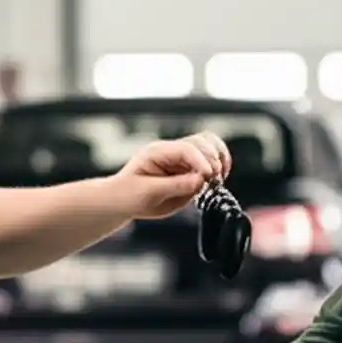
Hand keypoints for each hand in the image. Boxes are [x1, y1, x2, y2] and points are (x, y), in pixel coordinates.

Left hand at [113, 132, 232, 218]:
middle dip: (212, 160)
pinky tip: (218, 178)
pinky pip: (210, 159)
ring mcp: (182, 159)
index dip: (201, 160)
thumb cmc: (128, 194)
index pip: (186, 148)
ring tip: (218, 178)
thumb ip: (175, 186)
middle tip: (213, 180)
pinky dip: (220, 165)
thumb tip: (200, 181)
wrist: (122, 200)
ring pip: (210, 145)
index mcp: (158, 152)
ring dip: (219, 159)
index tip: (209, 176)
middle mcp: (172, 151)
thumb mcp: (148, 192)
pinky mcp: (189, 169)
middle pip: (202, 142)